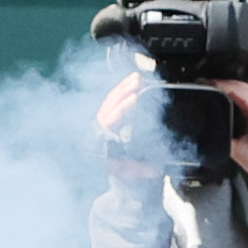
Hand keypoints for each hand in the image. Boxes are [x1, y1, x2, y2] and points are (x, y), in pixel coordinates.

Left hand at [96, 70, 157, 184]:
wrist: (93, 165)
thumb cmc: (106, 167)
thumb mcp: (122, 170)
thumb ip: (137, 170)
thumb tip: (155, 171)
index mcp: (100, 137)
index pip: (110, 119)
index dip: (122, 108)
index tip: (134, 97)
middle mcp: (97, 126)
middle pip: (110, 104)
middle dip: (124, 90)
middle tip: (137, 80)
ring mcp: (99, 120)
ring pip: (110, 100)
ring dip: (123, 87)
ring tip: (136, 77)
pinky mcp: (103, 117)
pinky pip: (110, 101)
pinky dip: (121, 92)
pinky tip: (130, 85)